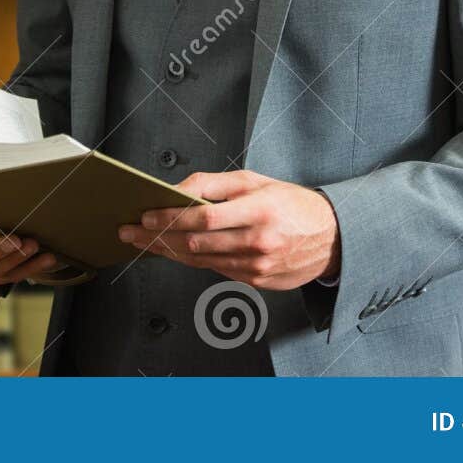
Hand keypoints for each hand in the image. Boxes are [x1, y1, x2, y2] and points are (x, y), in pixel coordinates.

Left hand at [117, 170, 340, 289]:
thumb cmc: (290, 203)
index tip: (145, 215)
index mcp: (259, 211)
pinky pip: (216, 271)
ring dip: (168, 252)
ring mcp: (258, 266)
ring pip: (201, 261)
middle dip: (157, 237)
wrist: (332, 237)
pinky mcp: (257, 282)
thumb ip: (213, 184)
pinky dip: (192, 261)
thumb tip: (176, 191)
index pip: (203, 218)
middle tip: (130, 231)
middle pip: (195, 243)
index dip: (170, 218)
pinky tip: (174, 252)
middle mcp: (258, 242)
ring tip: (144, 242)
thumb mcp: (255, 181)